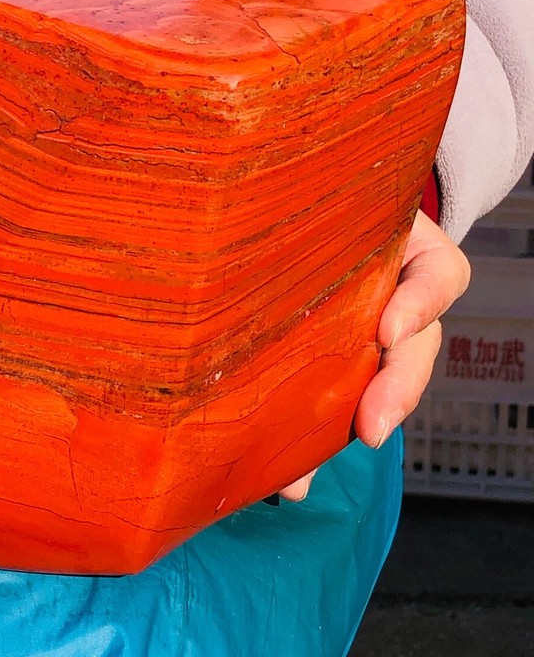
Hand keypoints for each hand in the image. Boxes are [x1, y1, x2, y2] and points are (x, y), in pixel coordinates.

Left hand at [277, 209, 470, 500]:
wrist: (314, 213)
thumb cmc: (328, 205)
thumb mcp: (343, 203)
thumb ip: (309, 204)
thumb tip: (248, 202)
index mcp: (410, 253)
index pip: (437, 278)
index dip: (419, 306)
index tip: (389, 332)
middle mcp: (397, 299)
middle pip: (414, 350)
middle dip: (393, 390)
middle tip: (371, 427)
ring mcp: (369, 333)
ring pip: (372, 389)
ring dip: (341, 434)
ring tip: (304, 478)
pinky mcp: (337, 363)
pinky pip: (335, 407)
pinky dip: (309, 446)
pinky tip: (287, 482)